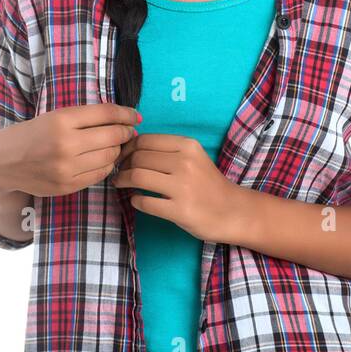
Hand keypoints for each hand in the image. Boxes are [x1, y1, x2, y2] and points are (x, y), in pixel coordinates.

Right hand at [0, 102, 140, 197]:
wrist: (5, 162)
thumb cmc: (35, 134)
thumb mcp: (56, 116)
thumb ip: (87, 117)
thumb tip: (126, 119)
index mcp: (62, 120)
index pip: (107, 114)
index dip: (127, 114)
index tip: (136, 116)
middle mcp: (65, 144)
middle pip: (113, 136)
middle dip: (125, 133)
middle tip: (128, 131)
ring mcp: (66, 168)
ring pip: (110, 157)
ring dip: (118, 150)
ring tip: (114, 145)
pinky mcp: (67, 185)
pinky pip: (100, 174)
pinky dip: (107, 165)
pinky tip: (103, 159)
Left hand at [112, 133, 247, 241]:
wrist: (232, 210)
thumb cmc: (208, 183)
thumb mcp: (194, 157)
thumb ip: (168, 151)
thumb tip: (130, 147)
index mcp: (188, 146)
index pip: (145, 140)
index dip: (127, 148)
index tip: (122, 156)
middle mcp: (185, 163)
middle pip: (138, 158)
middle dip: (122, 165)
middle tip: (119, 172)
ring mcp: (183, 187)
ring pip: (138, 177)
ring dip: (122, 180)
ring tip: (120, 184)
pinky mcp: (179, 211)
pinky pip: (144, 203)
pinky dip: (134, 201)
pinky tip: (136, 200)